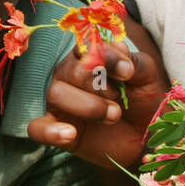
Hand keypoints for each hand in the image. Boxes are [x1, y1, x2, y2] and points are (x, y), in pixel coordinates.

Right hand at [28, 41, 167, 170]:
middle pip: (69, 70)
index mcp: (88, 57)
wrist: (146, 137)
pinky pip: (37, 128)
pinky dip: (50, 131)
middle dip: (99, 86)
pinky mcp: (56, 128)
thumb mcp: (147, 78)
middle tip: (120, 98)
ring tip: (113, 116)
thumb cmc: (143, 101)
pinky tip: (70, 134)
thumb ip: (135, 61)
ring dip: (88, 106)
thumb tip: (119, 49)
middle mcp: (68, 75)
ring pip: (55, 94)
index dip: (105, 57)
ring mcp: (60, 103)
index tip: (128, 72)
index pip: (85, 47)